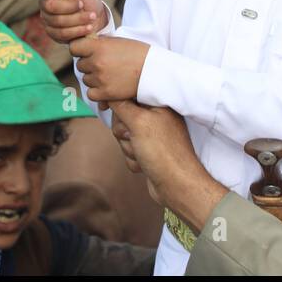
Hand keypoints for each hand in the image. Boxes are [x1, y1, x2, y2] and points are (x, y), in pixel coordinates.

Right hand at [28, 0, 106, 42]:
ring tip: (91, 16)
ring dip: (78, 19)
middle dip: (69, 6)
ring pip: (58, 21)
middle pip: (49, 6)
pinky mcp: (53, 34)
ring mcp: (47, 20)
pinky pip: (62, 34)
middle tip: (82, 4)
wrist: (97, 18)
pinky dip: (78, 30)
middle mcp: (44, 4)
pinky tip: (88, 27)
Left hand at [71, 35, 147, 103]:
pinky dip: (97, 92)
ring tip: (109, 75)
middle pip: (80, 65)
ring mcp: (100, 79)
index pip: (74, 47)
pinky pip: (91, 94)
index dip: (80, 49)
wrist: (153, 70)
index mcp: (99, 47)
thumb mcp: (117, 42)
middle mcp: (96, 62)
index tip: (86, 51)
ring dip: (93, 78)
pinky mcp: (106, 93)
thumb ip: (99, 44)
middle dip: (88, 64)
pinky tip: (107, 86)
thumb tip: (84, 46)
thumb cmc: (138, 53)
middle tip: (103, 64)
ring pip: (85, 79)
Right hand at [109, 100, 223, 230]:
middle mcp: (157, 119)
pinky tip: (144, 164)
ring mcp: (153, 137)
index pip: (129, 95)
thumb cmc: (162, 153)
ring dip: (128, 148)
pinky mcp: (149, 152)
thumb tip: (110, 95)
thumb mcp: (139, 122)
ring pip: (124, 136)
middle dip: (123, 132)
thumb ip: (122, 105)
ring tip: (142, 154)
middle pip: (122, 117)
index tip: (105, 108)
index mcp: (158, 106)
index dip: (117, 103)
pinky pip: (129, 151)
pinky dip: (133, 159)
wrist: (176, 186)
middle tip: (133, 137)